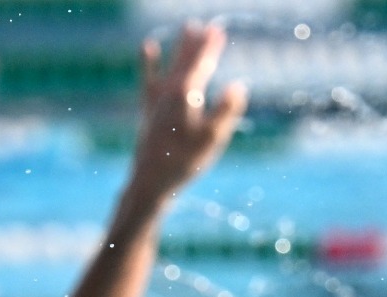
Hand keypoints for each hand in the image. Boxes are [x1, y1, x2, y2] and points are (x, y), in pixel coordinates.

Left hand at [124, 23, 246, 208]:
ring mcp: (157, 99)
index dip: (211, 47)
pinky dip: (149, 61)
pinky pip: (149, 78)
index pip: (202, 64)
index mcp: (186, 95)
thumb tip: (238, 86)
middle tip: (208, 26)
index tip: (219, 31)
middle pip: (186, 60)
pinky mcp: (149, 108)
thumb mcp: (212, 139)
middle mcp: (169, 91)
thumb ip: (226, 111)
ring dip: (181, 47)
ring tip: (188, 28)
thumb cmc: (184, 162)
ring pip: (171, 64)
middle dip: (198, 43)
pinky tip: (148, 46)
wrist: (150, 180)